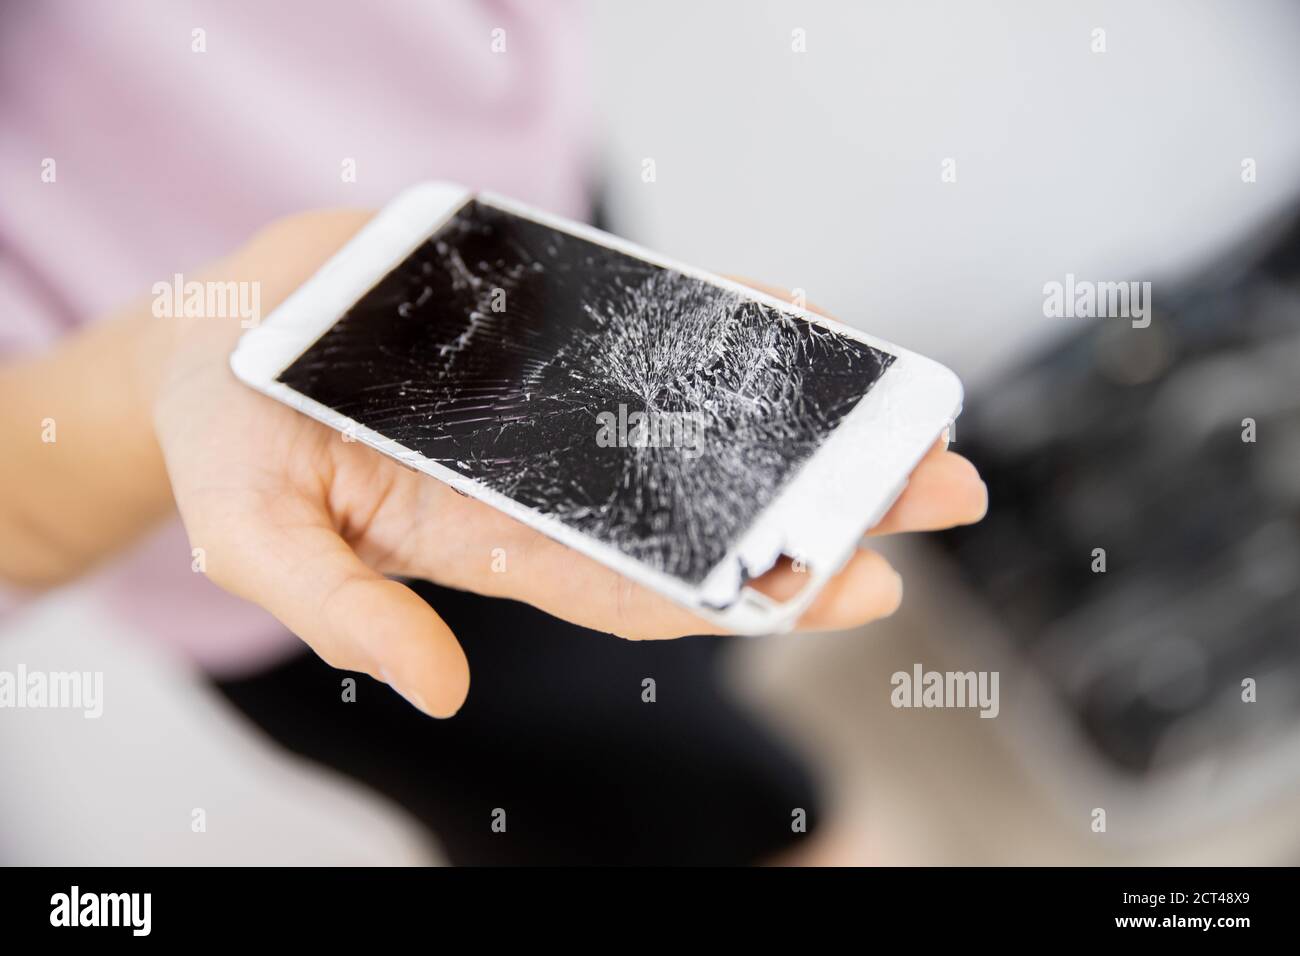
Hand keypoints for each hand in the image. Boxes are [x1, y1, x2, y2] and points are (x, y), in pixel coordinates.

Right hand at [151, 210, 986, 715]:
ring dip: (806, 419)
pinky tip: (801, 320)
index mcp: (500, 543)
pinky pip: (657, 331)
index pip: (644, 579)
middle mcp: (552, 482)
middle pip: (707, 504)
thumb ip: (344, 610)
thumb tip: (440, 689)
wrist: (227, 331)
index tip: (855, 578)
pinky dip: (731, 326)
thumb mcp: (259, 536)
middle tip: (940, 487)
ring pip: (700, 420)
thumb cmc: (238, 441)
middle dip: (826, 503)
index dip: (749, 586)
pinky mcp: (549, 335)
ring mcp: (559, 408)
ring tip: (911, 415)